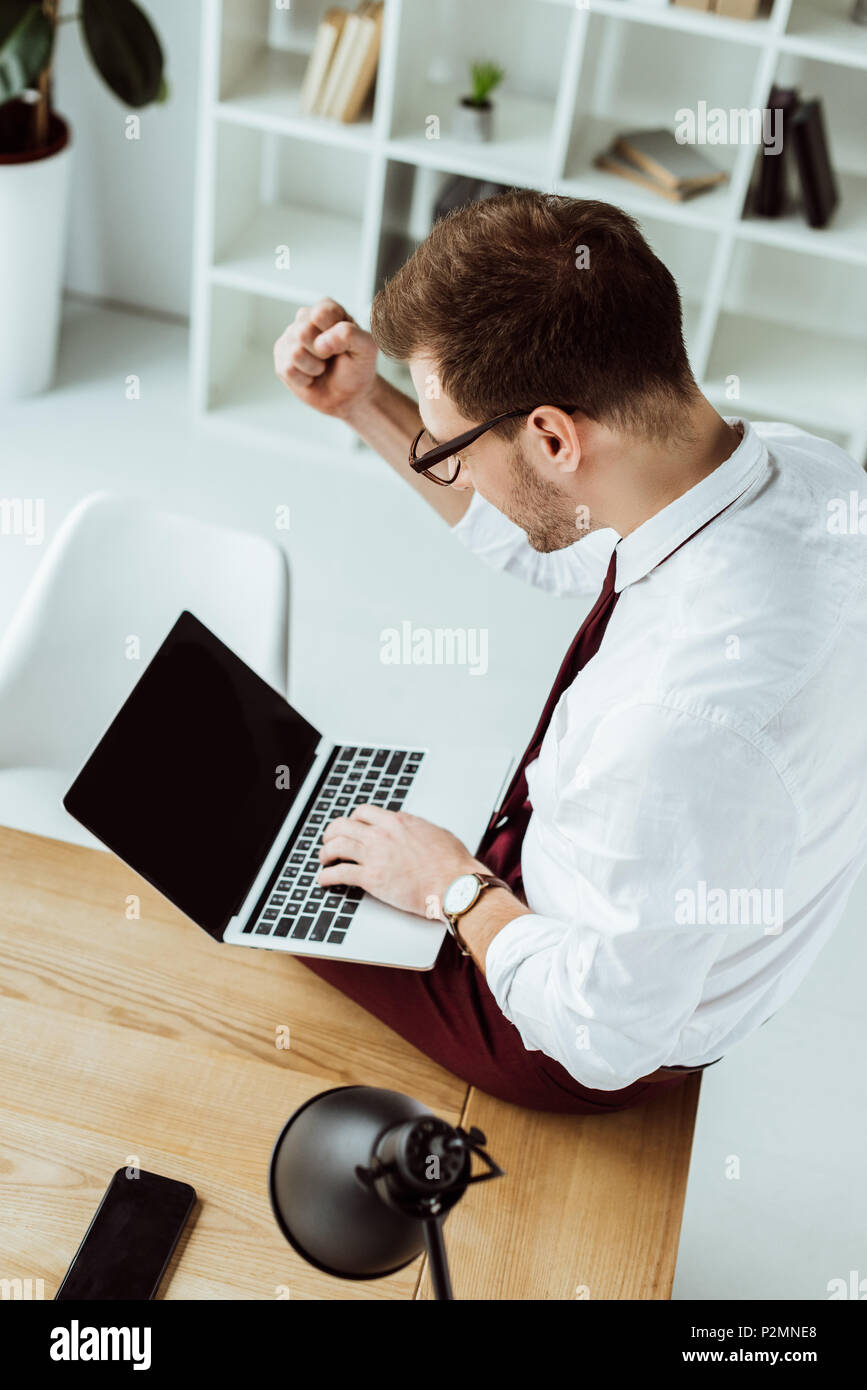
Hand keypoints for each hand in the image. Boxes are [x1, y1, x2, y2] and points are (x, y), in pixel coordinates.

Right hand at [273, 297, 378, 420]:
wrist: (349, 395)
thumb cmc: (357, 368)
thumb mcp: (367, 348)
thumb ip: (351, 334)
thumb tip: (322, 341)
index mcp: (328, 310)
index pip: (321, 313)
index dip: (333, 334)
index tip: (343, 344)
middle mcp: (305, 320)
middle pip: (303, 332)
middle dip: (322, 353)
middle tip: (330, 357)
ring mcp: (290, 339)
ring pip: (295, 353)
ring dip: (314, 367)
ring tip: (322, 367)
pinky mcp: (281, 359)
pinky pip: (288, 370)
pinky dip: (305, 379)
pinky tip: (311, 376)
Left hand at [318, 805, 485, 918]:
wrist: (454, 884)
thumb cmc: (452, 863)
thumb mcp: (435, 833)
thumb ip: (416, 828)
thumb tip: (412, 829)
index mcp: (398, 821)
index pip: (363, 812)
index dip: (352, 820)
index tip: (350, 827)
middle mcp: (382, 834)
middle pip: (343, 825)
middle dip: (332, 833)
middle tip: (329, 840)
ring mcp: (375, 855)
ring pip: (337, 846)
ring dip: (325, 853)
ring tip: (324, 859)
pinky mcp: (371, 878)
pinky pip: (340, 873)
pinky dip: (327, 876)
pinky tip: (324, 880)